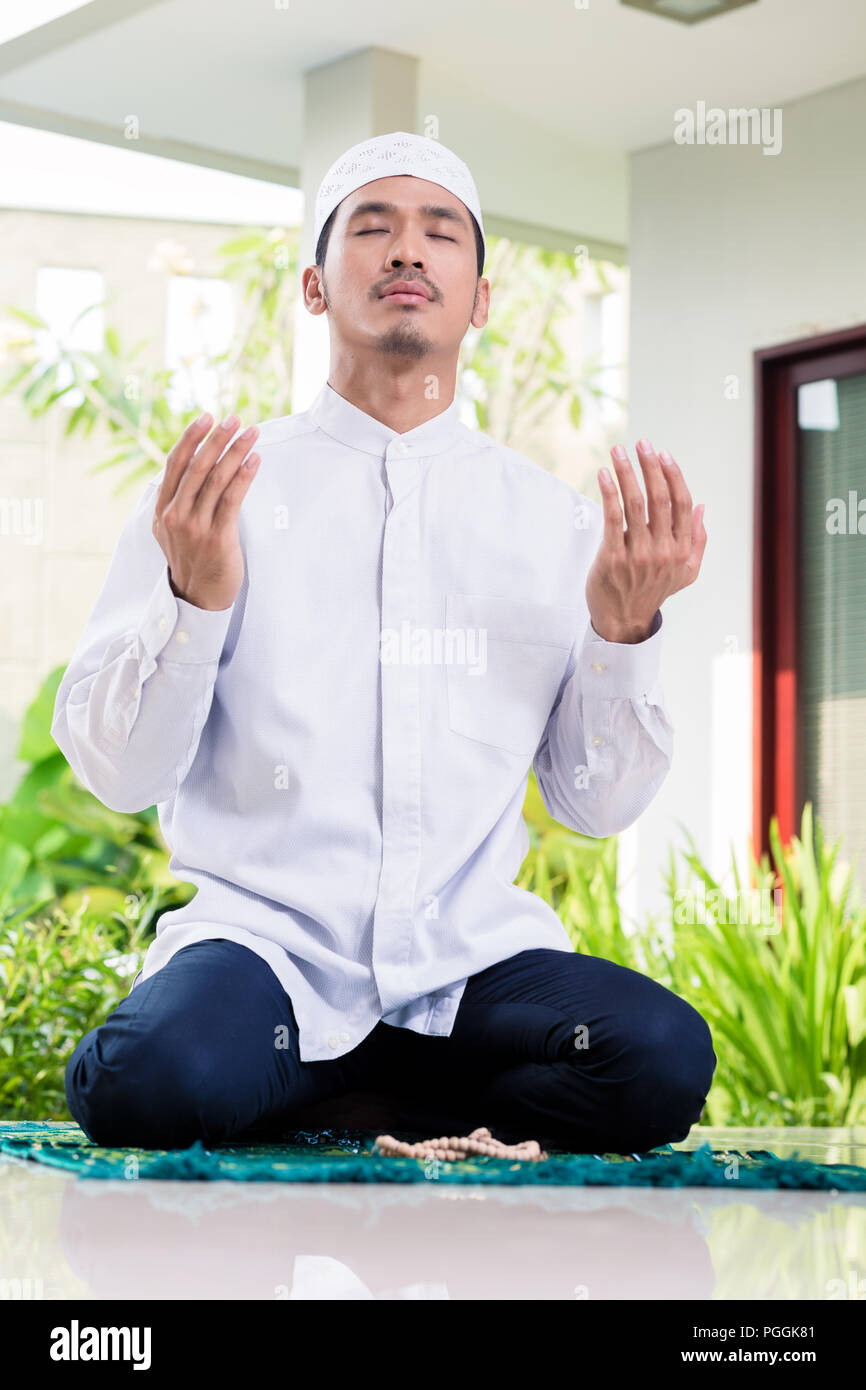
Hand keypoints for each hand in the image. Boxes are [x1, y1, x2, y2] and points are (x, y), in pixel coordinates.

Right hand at [153, 413, 259, 610]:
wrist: (197, 598)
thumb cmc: (191, 559)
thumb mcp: (171, 530)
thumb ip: (177, 501)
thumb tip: (190, 467)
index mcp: (162, 509)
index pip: (175, 464)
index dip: (191, 438)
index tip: (206, 418)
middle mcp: (175, 515)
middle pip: (197, 466)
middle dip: (217, 438)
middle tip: (234, 418)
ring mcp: (195, 527)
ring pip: (216, 479)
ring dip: (236, 452)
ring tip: (251, 433)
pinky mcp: (217, 538)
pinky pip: (231, 500)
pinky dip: (243, 476)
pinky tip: (254, 460)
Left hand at [585, 438, 705, 642]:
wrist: (623, 619)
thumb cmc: (652, 590)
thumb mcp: (686, 572)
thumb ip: (697, 540)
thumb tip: (700, 506)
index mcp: (681, 550)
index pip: (681, 504)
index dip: (673, 476)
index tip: (663, 454)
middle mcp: (662, 552)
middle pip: (659, 499)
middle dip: (650, 466)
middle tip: (642, 444)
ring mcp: (638, 555)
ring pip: (635, 504)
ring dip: (626, 473)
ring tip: (618, 451)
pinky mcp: (612, 558)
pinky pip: (612, 519)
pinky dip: (608, 493)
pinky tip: (603, 475)